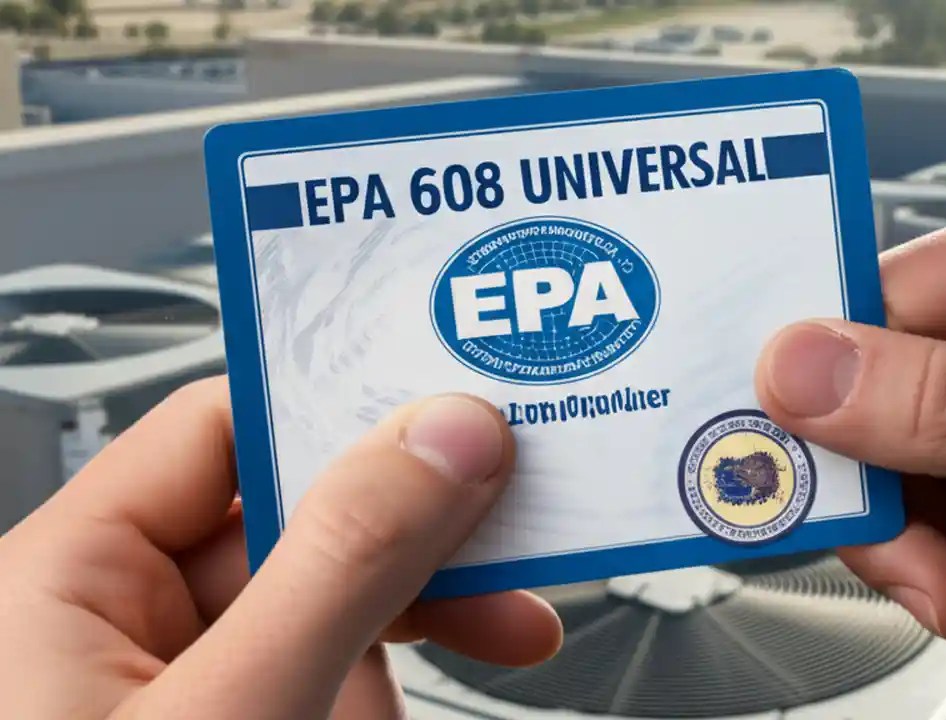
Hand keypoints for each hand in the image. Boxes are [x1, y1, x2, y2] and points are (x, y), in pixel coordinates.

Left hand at [0, 378, 561, 718]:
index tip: (463, 402)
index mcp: (68, 580)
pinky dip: (389, 690)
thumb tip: (443, 437)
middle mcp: (125, 623)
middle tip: (520, 548)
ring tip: (484, 657)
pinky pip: (336, 676)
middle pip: (301, 513)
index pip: (226, 428)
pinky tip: (417, 704)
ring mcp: (193, 689)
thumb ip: (343, 564)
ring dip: (417, 634)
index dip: (345, 401)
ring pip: (337, 602)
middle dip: (416, 542)